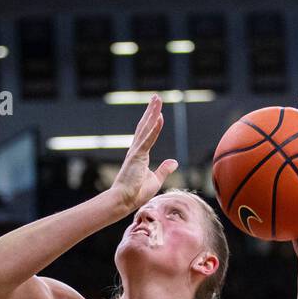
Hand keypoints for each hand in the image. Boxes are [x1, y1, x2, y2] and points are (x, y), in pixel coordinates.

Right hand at [108, 95, 178, 214]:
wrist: (123, 201)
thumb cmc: (136, 193)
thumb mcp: (156, 179)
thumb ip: (164, 169)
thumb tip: (175, 162)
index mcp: (140, 154)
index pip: (147, 133)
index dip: (152, 120)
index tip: (157, 110)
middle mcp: (136, 150)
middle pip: (145, 126)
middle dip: (151, 111)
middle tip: (155, 97)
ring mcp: (136, 152)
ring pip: (146, 128)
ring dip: (152, 113)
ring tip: (156, 99)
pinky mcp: (137, 157)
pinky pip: (148, 140)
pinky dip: (154, 129)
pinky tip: (159, 117)